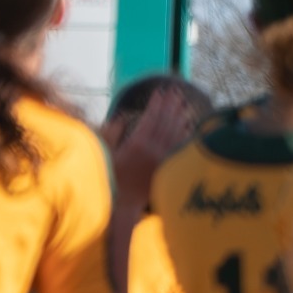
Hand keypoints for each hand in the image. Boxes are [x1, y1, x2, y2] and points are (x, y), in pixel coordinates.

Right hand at [112, 87, 195, 209]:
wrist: (123, 202)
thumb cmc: (110, 178)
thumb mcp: (104, 154)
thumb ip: (111, 134)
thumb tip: (120, 118)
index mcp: (136, 144)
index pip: (150, 118)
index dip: (156, 103)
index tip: (159, 91)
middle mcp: (153, 149)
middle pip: (165, 122)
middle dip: (170, 104)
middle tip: (175, 90)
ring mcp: (163, 158)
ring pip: (175, 132)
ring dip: (180, 115)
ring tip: (183, 101)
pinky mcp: (168, 166)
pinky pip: (179, 145)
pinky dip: (184, 133)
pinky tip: (188, 123)